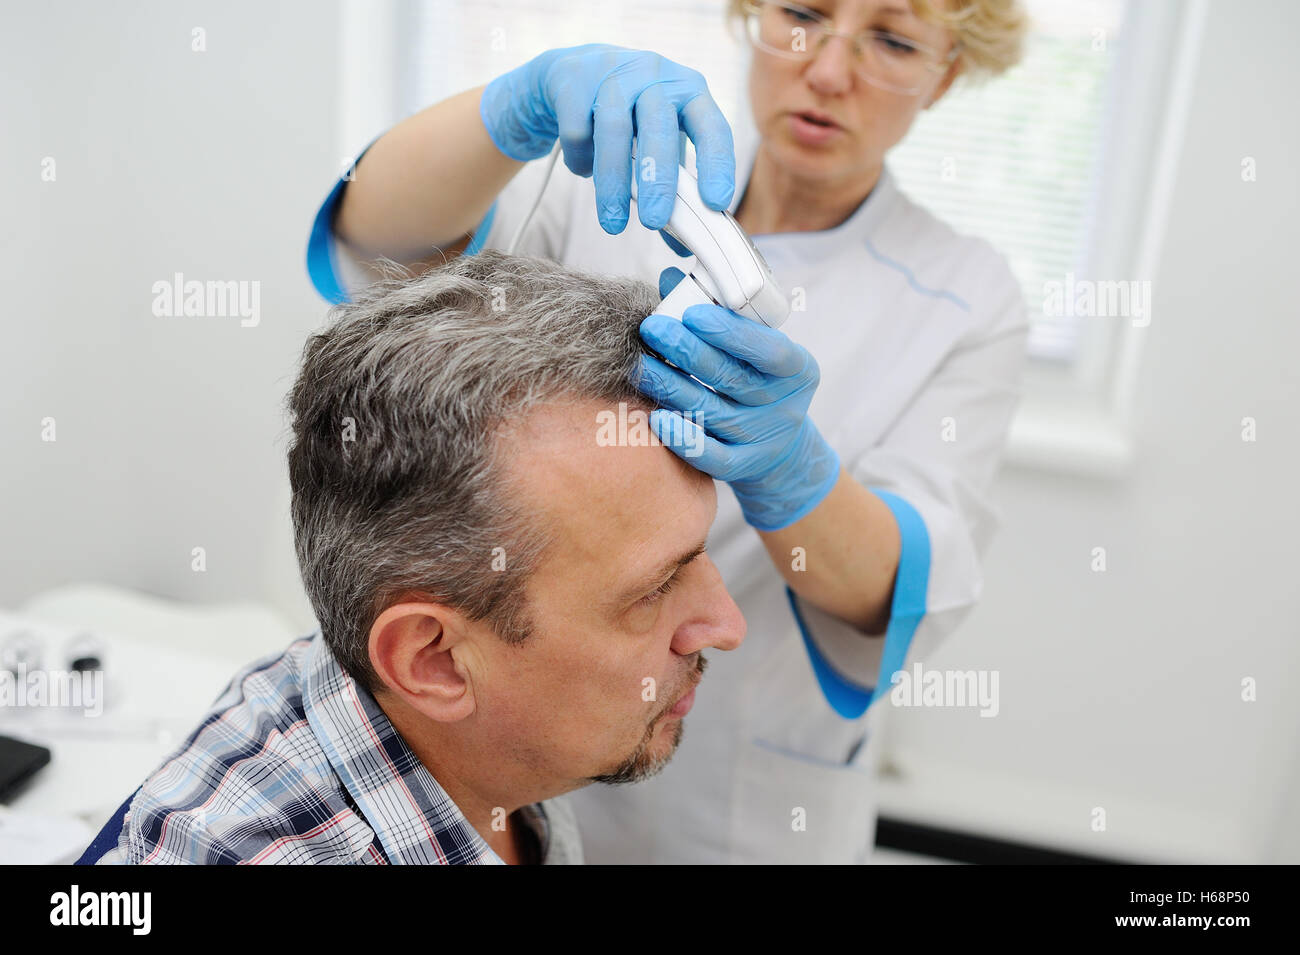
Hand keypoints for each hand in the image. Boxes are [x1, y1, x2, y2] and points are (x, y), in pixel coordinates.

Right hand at [479, 43, 734, 234]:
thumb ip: (672, 189)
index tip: (715, 204)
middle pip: (660, 128)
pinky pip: (578, 129)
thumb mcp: (658, 145)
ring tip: (614, 224)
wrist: (574, 75)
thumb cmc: (630, 116)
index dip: (716, 165)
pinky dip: (580, 161)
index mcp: (689, 92)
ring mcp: (613, 74)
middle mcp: (656, 76)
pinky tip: (582, 172)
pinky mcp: (574, 80)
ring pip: (614, 129)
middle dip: (658, 180)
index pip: (711, 127)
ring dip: (614, 183)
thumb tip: (682, 247)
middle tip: (654, 223)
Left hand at [634, 269, 840, 531]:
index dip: (731, 333)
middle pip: (732, 378)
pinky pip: (711, 455)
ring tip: (640, 366)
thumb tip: (670, 277)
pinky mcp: (742, 467)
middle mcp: (783, 405)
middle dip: (688, 352)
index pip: (769, 350)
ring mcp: (763, 439)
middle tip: (652, 329)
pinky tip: (656, 418)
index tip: (691, 314)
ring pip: (713, 412)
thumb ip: (718, 313)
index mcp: (796, 369)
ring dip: (672, 387)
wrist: (780, 448)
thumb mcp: (754, 348)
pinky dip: (684, 438)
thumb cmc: (758, 381)